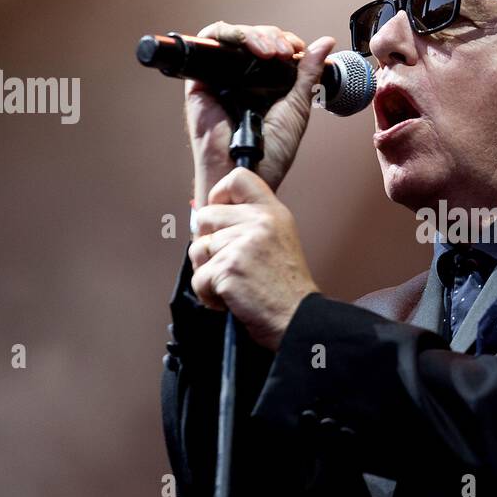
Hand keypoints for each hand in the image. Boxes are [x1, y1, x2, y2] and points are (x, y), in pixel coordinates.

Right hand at [184, 22, 335, 202]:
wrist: (250, 171)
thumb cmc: (271, 152)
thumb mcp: (297, 105)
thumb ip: (308, 73)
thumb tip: (325, 44)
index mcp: (264, 85)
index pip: (270, 47)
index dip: (284, 40)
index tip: (298, 49)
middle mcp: (240, 80)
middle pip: (252, 38)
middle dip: (272, 36)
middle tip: (285, 51)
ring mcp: (220, 79)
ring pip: (232, 36)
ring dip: (255, 35)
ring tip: (272, 52)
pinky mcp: (200, 80)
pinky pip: (208, 44)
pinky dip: (230, 35)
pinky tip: (253, 49)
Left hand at [189, 166, 318, 349]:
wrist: (298, 318)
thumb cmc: (287, 289)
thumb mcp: (279, 241)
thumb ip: (251, 223)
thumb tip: (206, 217)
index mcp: (273, 213)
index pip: (238, 178)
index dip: (219, 194)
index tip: (220, 215)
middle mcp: (260, 223)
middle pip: (205, 216)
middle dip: (207, 244)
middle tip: (227, 264)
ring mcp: (243, 244)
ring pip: (198, 250)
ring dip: (208, 273)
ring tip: (233, 285)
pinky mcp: (229, 268)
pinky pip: (198, 278)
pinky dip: (208, 295)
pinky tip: (230, 299)